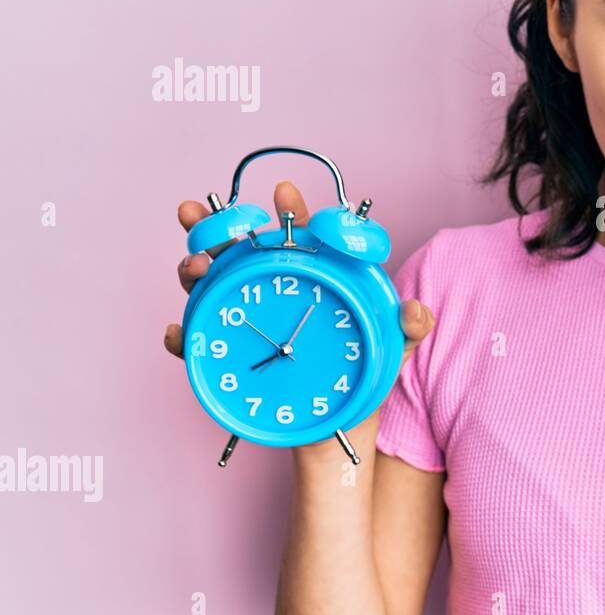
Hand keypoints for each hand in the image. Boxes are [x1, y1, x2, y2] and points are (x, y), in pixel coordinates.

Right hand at [163, 181, 437, 447]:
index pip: (301, 237)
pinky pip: (197, 342)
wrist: (337, 423)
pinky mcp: (228, 355)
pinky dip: (182, 335)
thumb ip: (409, 327)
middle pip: (236, 251)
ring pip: (208, 286)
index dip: (291, 211)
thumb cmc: (362, 371)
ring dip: (192, 272)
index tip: (283, 192)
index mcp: (311, 278)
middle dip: (211, 227)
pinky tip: (178, 332)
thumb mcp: (393, 348)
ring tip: (193, 269)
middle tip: (196, 215)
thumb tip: (416, 312)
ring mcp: (246, 320)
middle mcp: (271, 291)